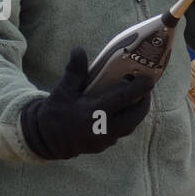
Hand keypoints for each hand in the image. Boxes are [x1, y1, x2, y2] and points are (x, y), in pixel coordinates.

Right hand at [20, 48, 152, 160]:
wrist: (44, 140)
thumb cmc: (54, 113)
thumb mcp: (62, 91)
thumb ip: (74, 72)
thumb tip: (79, 50)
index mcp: (93, 113)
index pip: (122, 99)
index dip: (138, 88)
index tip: (150, 79)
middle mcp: (103, 129)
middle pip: (134, 116)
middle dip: (144, 102)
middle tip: (146, 88)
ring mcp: (105, 140)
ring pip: (130, 126)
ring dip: (137, 112)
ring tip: (139, 98)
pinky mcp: (104, 146)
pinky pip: (122, 132)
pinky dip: (127, 120)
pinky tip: (125, 110)